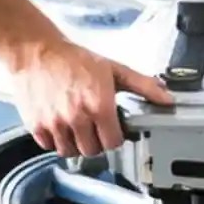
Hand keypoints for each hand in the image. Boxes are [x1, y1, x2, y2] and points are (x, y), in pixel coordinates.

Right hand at [8, 39, 172, 156]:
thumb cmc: (74, 59)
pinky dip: (55, 141)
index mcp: (99, 105)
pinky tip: (60, 126)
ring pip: (70, 152)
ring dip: (76, 144)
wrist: (36, 51)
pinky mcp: (36, 125)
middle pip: (92, 151)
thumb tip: (167, 99)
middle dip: (96, 141)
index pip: (113, 143)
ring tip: (77, 127)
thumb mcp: (113, 69)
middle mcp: (77, 117)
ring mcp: (55, 123)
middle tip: (94, 127)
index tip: (111, 129)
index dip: (115, 137)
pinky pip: (49, 147)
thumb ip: (143, 86)